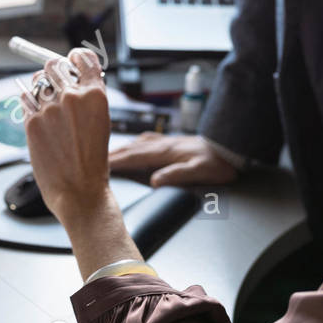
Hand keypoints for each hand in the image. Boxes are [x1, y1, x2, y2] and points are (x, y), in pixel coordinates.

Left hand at [21, 49, 112, 225]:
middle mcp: (72, 97)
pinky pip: (25, 99)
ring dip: (40, 85)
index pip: (83, 58)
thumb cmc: (92, 161)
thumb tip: (77, 80)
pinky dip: (29, 102)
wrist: (79, 190)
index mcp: (95, 95)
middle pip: (54, 65)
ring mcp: (50, 108)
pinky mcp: (32, 121)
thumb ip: (90, 98)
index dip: (76, 57)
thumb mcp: (101, 122)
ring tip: (45, 100)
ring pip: (37, 80)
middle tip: (55, 82)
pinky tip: (37, 113)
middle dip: (54, 71)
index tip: (72, 60)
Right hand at [108, 134, 238, 186]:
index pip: (134, 156)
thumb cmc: (216, 162)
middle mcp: (162, 144)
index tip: (97, 164)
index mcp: (165, 152)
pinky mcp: (171, 142)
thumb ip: (176, 175)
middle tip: (92, 157)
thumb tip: (155, 181)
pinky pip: (146, 141)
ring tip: (107, 152)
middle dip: (111, 153)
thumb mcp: (198, 172)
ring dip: (121, 148)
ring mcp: (166, 141)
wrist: (230, 148)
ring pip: (137, 143)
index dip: (115, 161)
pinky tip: (134, 145)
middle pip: (131, 148)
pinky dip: (134, 143)